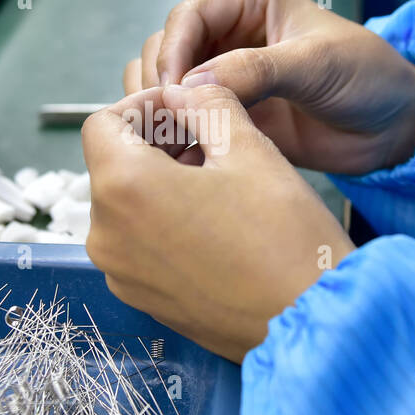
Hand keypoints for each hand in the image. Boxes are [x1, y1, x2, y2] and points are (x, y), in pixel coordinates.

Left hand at [83, 83, 353, 361]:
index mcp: (123, 189)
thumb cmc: (284, 237)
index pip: (101, 125)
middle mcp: (107, 236)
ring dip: (160, 180)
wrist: (313, 323)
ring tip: (218, 176)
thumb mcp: (249, 148)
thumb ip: (206, 104)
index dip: (142, 105)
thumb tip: (183, 92)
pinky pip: (139, 244)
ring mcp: (122, 275)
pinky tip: (214, 217)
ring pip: (125, 205)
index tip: (182, 106)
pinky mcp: (143, 300)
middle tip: (207, 136)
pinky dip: (164, 220)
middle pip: (111, 166)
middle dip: (154, 142)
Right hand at [124, 0, 414, 174]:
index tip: (173, 91)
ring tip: (172, 137)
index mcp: (248, 0)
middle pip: (165, 49)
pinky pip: (181, 116)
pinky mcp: (225, 111)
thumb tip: (191, 85)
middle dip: (161, 82)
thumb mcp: (316, 64)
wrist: (392, 127)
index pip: (187, 17)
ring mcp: (222, 73)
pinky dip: (173, 132)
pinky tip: (182, 152)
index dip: (172, 51)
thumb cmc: (368, 76)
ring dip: (159, 107)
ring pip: (164, 82)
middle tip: (168, 120)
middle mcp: (228, 31)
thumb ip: (256, 70)